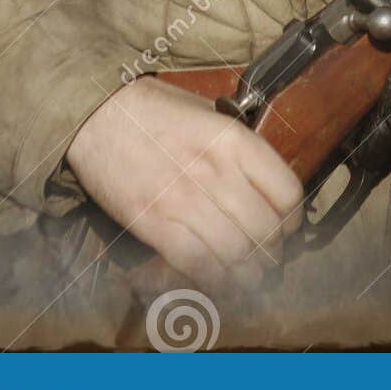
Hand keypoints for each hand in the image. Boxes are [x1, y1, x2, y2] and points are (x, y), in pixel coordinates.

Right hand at [65, 75, 303, 289]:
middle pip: (267, 230)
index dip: (293, 218)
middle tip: (267, 253)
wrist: (97, 114)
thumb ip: (237, 146)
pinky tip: (218, 276)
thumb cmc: (154, 110)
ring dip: (249, 271)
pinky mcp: (155, 225)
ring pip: (238, 255)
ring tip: (247, 271)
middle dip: (273, 250)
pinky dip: (215, 279)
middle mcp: (215, 171)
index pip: (287, 193)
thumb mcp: (208, 112)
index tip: (287, 225)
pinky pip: (200, 266)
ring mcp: (185, 201)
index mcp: (233, 139)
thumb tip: (263, 183)